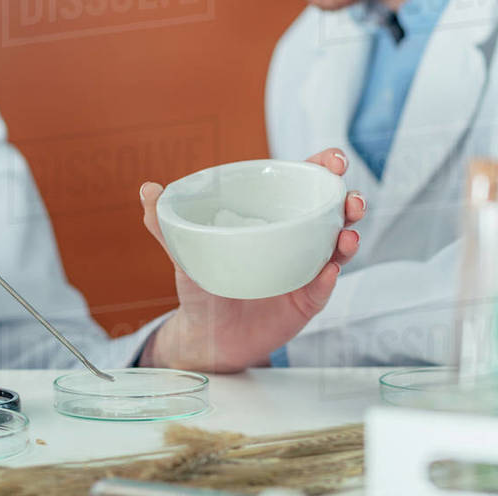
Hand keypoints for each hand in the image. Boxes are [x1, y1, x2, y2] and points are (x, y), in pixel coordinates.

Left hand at [138, 149, 364, 372]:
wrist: (206, 337)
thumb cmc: (202, 285)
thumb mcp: (186, 252)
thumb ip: (167, 224)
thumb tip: (147, 189)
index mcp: (271, 219)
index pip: (303, 185)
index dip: (321, 169)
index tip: (333, 159)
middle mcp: (295, 240)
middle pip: (331, 214)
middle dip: (347, 200)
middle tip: (349, 197)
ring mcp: (305, 271)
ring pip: (337, 249)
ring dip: (347, 238)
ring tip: (347, 235)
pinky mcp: (305, 303)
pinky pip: (322, 290)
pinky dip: (328, 279)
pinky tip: (328, 272)